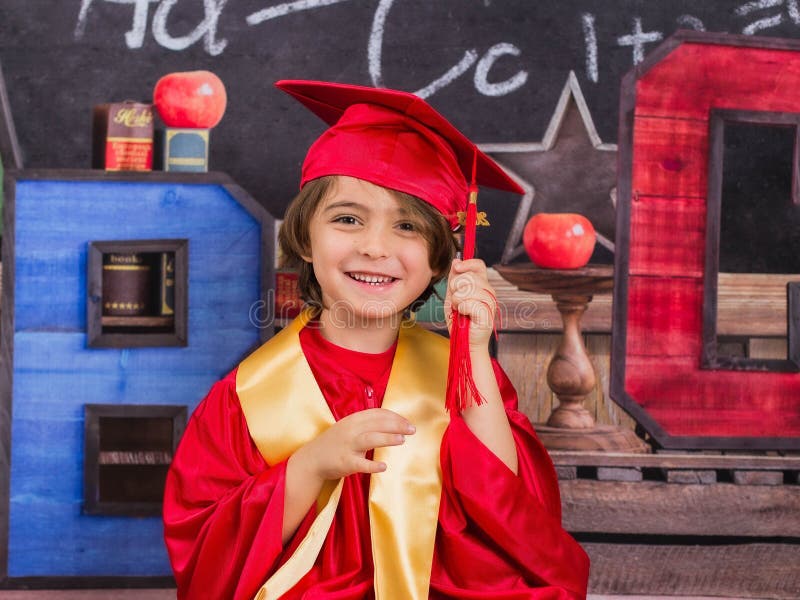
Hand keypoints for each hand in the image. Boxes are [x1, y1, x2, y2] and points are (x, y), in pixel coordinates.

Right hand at [296, 408, 415, 480]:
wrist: (312, 459)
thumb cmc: (336, 443)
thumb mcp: (349, 427)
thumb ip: (367, 424)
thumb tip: (393, 422)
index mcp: (353, 420)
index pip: (377, 414)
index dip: (394, 417)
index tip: (407, 422)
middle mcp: (351, 430)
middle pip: (377, 424)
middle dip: (396, 425)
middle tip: (412, 429)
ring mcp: (347, 446)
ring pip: (370, 439)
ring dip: (387, 438)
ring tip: (402, 440)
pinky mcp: (344, 462)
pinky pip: (360, 463)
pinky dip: (372, 465)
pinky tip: (383, 466)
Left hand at [444, 258, 496, 348]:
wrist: (464, 343)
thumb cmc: (459, 321)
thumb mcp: (452, 296)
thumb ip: (454, 280)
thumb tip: (456, 261)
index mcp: (482, 286)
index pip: (479, 265)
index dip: (467, 263)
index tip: (457, 268)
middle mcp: (489, 292)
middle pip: (470, 276)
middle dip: (456, 287)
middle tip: (456, 301)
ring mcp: (490, 303)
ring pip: (468, 289)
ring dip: (457, 300)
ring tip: (459, 309)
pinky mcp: (487, 314)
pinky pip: (469, 303)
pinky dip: (461, 308)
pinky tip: (463, 314)